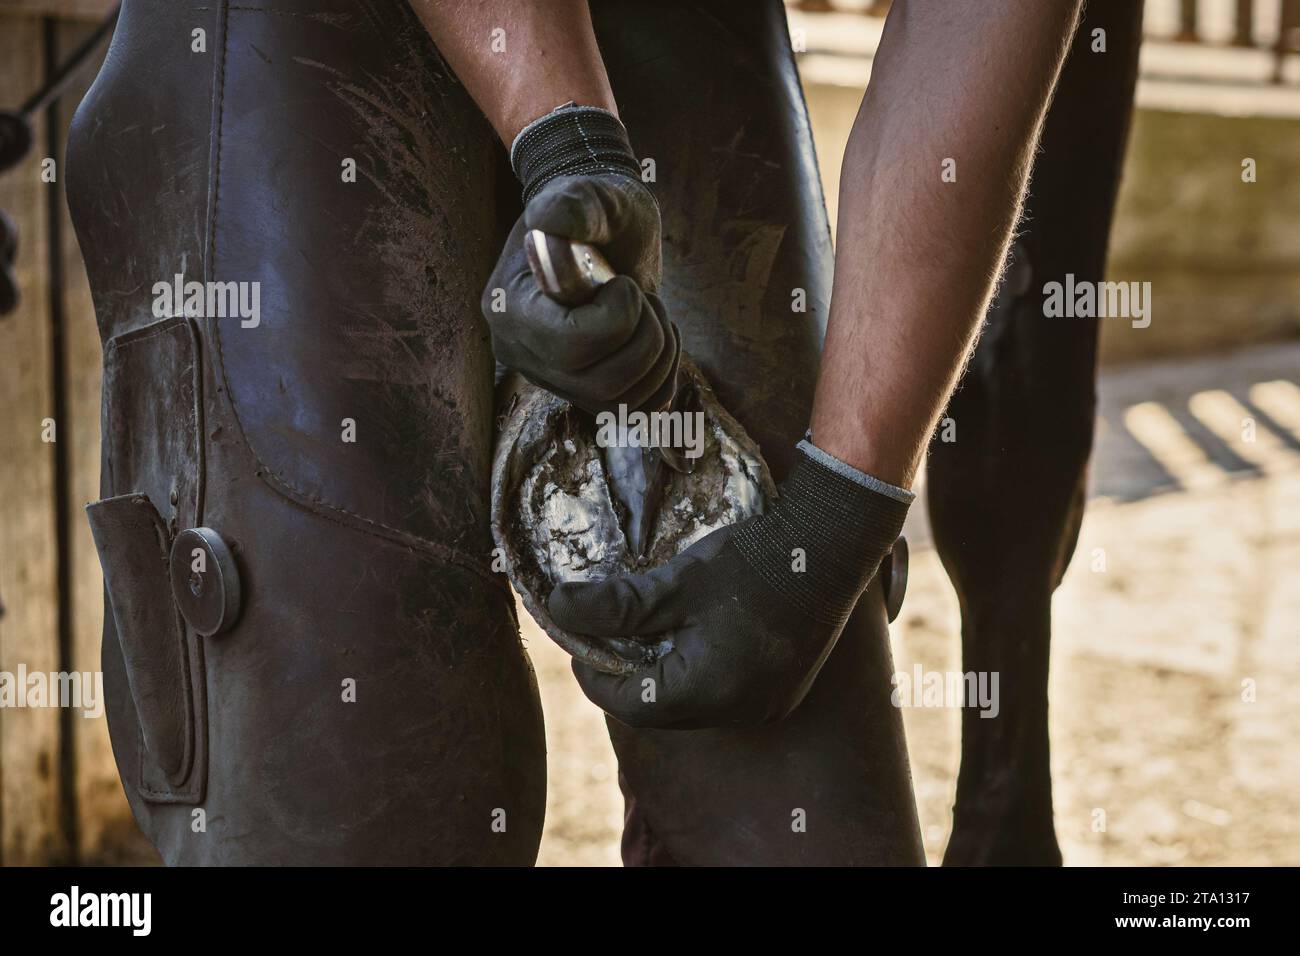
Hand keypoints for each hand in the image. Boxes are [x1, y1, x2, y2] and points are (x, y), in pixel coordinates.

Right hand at [483, 174, 678, 414]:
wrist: (601, 234)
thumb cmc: (595, 213)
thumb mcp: (590, 196)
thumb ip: (574, 205)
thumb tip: (548, 223)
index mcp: (511, 309)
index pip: (570, 345)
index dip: (617, 317)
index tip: (623, 282)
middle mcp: (524, 355)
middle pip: (601, 383)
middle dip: (645, 336)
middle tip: (643, 295)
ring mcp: (555, 380)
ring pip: (621, 402)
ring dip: (659, 354)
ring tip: (651, 312)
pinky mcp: (587, 393)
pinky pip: (636, 412)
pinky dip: (662, 378)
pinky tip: (656, 339)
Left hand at [547, 439, 911, 728]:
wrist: (828, 546)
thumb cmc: (751, 562)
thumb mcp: (675, 583)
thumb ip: (615, 605)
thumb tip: (559, 607)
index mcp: (706, 691)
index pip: (629, 703)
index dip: (594, 674)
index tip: (578, 641)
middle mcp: (738, 711)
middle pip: (661, 710)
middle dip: (627, 678)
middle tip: (607, 638)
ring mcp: (765, 704)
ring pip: (692, 704)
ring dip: (663, 677)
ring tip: (646, 635)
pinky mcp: (781, 691)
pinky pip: (724, 696)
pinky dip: (698, 674)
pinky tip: (692, 639)